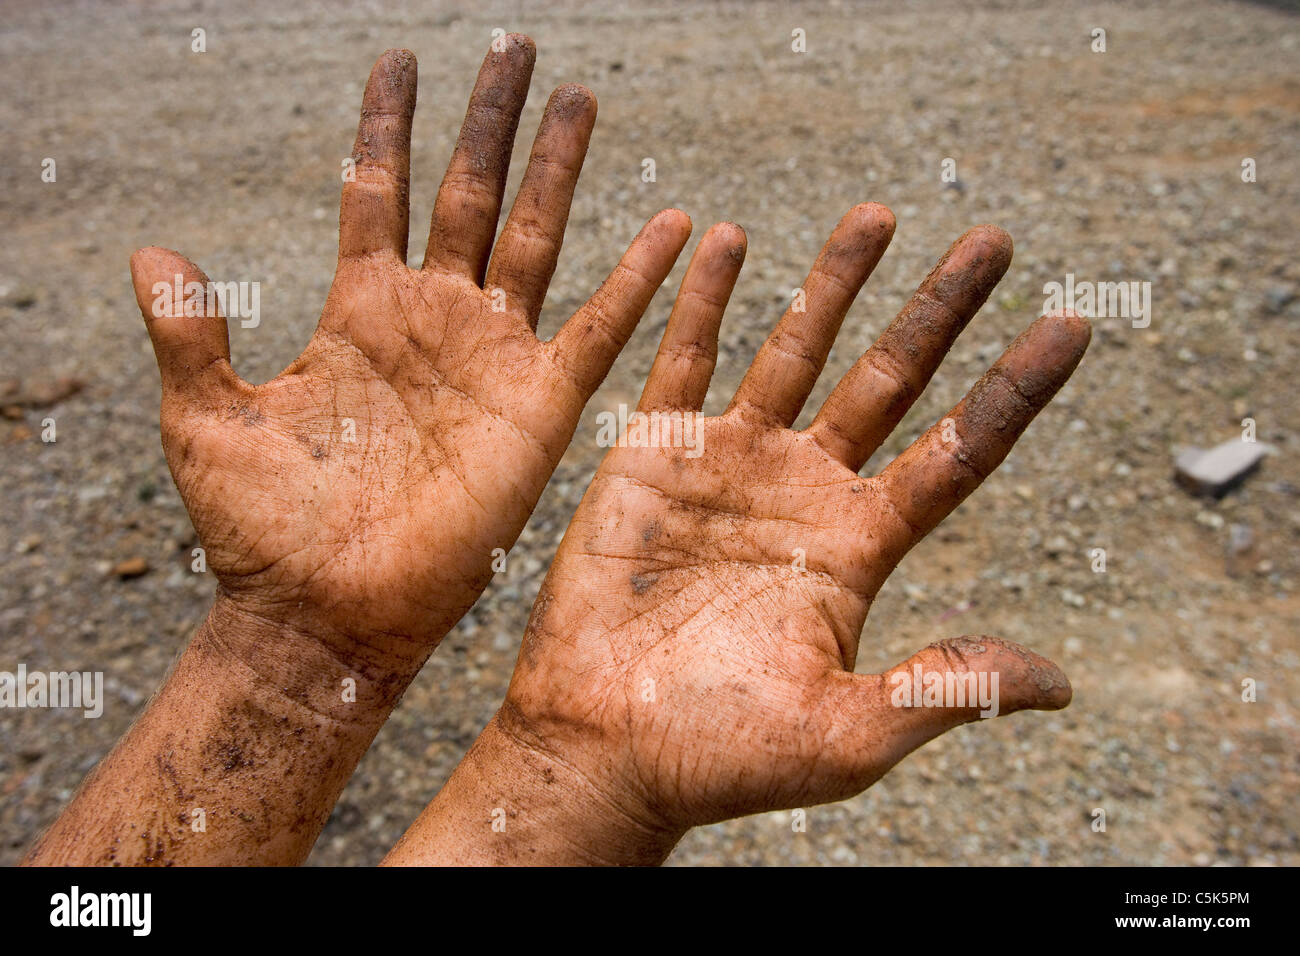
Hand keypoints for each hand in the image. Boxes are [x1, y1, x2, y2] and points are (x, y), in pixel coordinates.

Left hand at [129, 38, 690, 682]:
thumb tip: (150, 249)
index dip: (386, 126)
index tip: (400, 58)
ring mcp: (490, 357)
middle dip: (490, 120)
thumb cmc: (264, 530)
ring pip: (533, 237)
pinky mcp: (539, 407)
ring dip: (557, 168)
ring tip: (580, 95)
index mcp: (357, 310)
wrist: (330, 610)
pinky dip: (638, 278)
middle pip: (467, 193)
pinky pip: (600, 329)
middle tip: (515, 47)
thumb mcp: (205, 421)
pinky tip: (673, 225)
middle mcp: (431, 319)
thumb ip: (188, 331)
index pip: (376, 192)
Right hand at [387, 207, 1089, 864]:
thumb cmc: (720, 754)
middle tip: (996, 239)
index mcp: (860, 547)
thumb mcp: (844, 733)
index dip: (1013, 390)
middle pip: (892, 379)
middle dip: (942, 309)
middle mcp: (808, 491)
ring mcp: (734, 464)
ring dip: (837, 282)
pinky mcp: (659, 452)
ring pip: (797, 350)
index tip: (1069, 327)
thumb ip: (942, 689)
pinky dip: (705, 298)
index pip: (957, 451)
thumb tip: (1057, 683)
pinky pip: (687, 356)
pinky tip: (728, 239)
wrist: (602, 741)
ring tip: (880, 214)